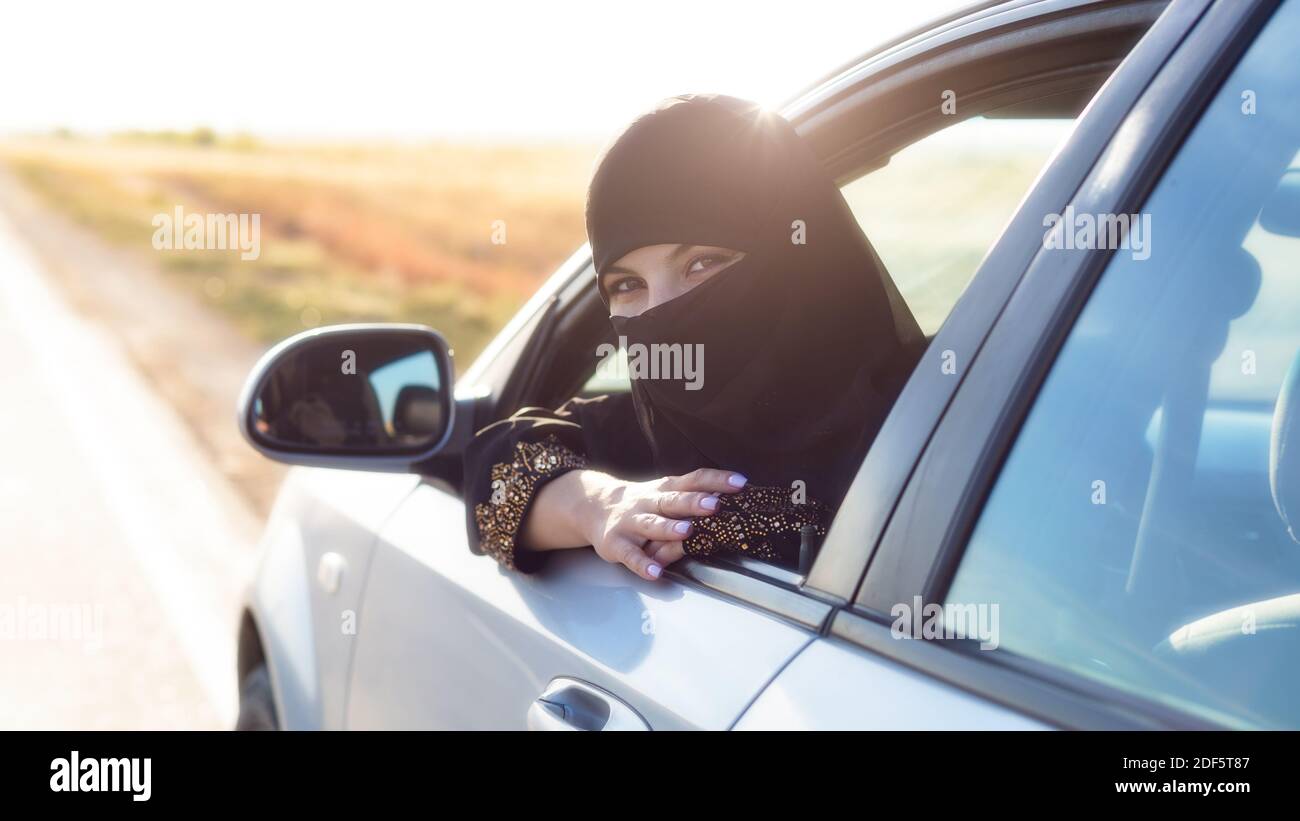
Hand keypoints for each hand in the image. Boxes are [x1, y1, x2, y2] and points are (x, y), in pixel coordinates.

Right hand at [577, 468, 747, 579]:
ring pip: (651, 525)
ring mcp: (631, 522)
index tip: (740, 483)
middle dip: (693, 503)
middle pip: (672, 500)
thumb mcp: (666, 494)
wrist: (592, 505)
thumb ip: (693, 497)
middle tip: (714, 505)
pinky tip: (655, 572)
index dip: (716, 480)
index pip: (694, 479)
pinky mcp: (616, 543)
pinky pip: (630, 555)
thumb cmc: (643, 504)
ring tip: (686, 533)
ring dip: (668, 528)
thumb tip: (730, 498)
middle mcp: (649, 502)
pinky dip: (642, 563)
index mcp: (666, 489)